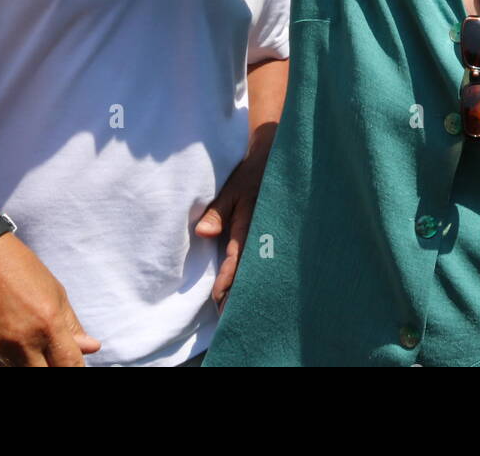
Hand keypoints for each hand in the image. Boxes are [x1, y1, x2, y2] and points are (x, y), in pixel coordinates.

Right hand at [0, 234, 100, 365]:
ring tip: (28, 340)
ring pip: (20, 371)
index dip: (76, 368)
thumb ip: (72, 326)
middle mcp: (23, 342)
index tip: (74, 363)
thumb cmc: (23, 271)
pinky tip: (8, 340)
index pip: (70, 365)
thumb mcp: (55, 293)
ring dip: (29, 363)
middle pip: (45, 374)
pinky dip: (7, 358)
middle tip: (52, 356)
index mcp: (48, 324)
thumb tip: (92, 348)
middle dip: (53, 367)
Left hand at [194, 147, 269, 309]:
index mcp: (251, 225)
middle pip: (252, 272)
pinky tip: (259, 293)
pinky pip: (267, 260)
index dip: (227, 281)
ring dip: (253, 290)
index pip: (238, 259)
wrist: (276, 160)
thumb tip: (203, 233)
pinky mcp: (276, 235)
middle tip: (231, 319)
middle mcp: (265, 234)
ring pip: (262, 270)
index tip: (218, 301)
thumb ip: (217, 212)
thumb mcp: (231, 190)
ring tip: (245, 314)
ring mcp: (273, 236)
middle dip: (242, 296)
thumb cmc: (248, 176)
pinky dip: (260, 277)